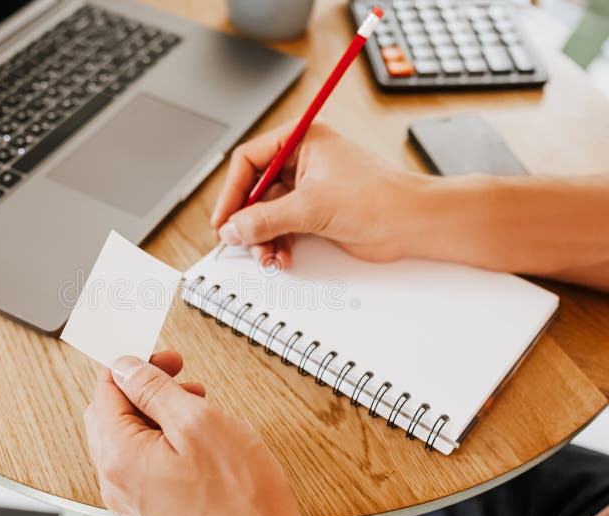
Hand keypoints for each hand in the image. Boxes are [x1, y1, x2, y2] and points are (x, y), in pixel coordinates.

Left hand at [84, 351, 330, 515]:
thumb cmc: (240, 494)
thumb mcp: (198, 421)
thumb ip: (153, 389)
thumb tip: (124, 368)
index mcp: (119, 457)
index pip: (106, 391)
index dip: (134, 365)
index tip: (164, 358)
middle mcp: (116, 481)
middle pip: (110, 413)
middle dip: (142, 386)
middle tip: (178, 375)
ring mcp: (131, 497)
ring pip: (126, 435)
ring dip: (155, 410)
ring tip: (194, 404)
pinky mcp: (150, 505)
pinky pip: (140, 459)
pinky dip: (160, 436)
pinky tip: (191, 434)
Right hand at [211, 122, 432, 267]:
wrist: (411, 223)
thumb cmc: (377, 198)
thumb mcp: (310, 207)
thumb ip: (265, 218)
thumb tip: (232, 228)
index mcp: (301, 139)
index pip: (249, 160)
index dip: (232, 191)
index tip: (223, 219)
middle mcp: (302, 159)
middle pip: (255, 189)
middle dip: (248, 221)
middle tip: (242, 242)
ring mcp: (309, 186)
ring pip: (267, 212)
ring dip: (263, 237)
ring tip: (268, 255)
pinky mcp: (316, 211)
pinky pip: (283, 226)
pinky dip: (278, 243)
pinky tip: (282, 256)